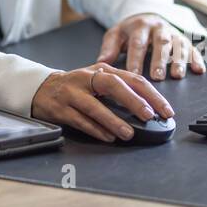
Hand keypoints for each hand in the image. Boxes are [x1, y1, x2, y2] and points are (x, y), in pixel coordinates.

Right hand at [31, 63, 174, 141]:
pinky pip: (80, 120)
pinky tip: (108, 137)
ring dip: (113, 120)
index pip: (131, 78)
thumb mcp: (97, 80)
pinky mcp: (60, 108)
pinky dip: (95, 129)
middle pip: (112, 84)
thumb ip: (119, 88)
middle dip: (133, 100)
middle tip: (149, 115)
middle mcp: (86, 78)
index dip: (151, 93)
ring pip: (94, 105)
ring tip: (128, 133)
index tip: (165, 109)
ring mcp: (72, 92)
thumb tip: (149, 107)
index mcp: (101, 69)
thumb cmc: (76, 86)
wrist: (41, 88)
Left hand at [97, 13, 205, 80]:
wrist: (147, 16)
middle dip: (159, 61)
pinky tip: (199, 70)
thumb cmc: (130, 31)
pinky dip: (197, 58)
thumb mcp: (116, 34)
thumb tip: (101, 63)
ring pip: (177, 45)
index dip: (135, 60)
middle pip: (159, 44)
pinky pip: (192, 48)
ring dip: (179, 60)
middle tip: (157, 77)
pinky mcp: (184, 38)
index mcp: (139, 26)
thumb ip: (109, 47)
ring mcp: (172, 33)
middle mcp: (158, 28)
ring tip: (177, 75)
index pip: (137, 44)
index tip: (133, 75)